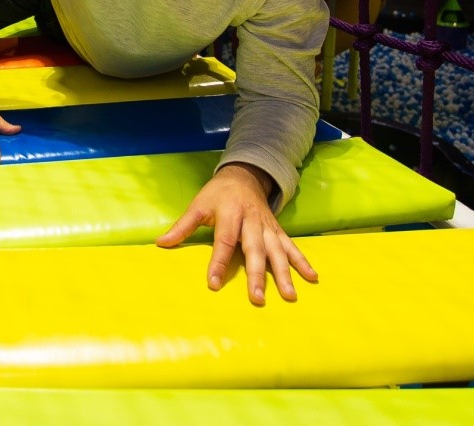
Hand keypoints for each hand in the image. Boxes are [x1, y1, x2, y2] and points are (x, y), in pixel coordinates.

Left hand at [156, 162, 317, 305]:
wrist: (244, 176)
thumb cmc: (217, 194)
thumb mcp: (198, 205)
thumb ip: (183, 226)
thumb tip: (161, 243)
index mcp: (230, 213)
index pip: (224, 240)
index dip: (218, 261)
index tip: (213, 283)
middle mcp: (252, 221)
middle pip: (254, 249)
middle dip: (257, 274)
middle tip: (257, 298)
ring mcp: (267, 227)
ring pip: (277, 251)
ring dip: (284, 273)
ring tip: (289, 296)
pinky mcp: (277, 231)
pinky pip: (291, 246)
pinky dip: (302, 262)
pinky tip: (312, 277)